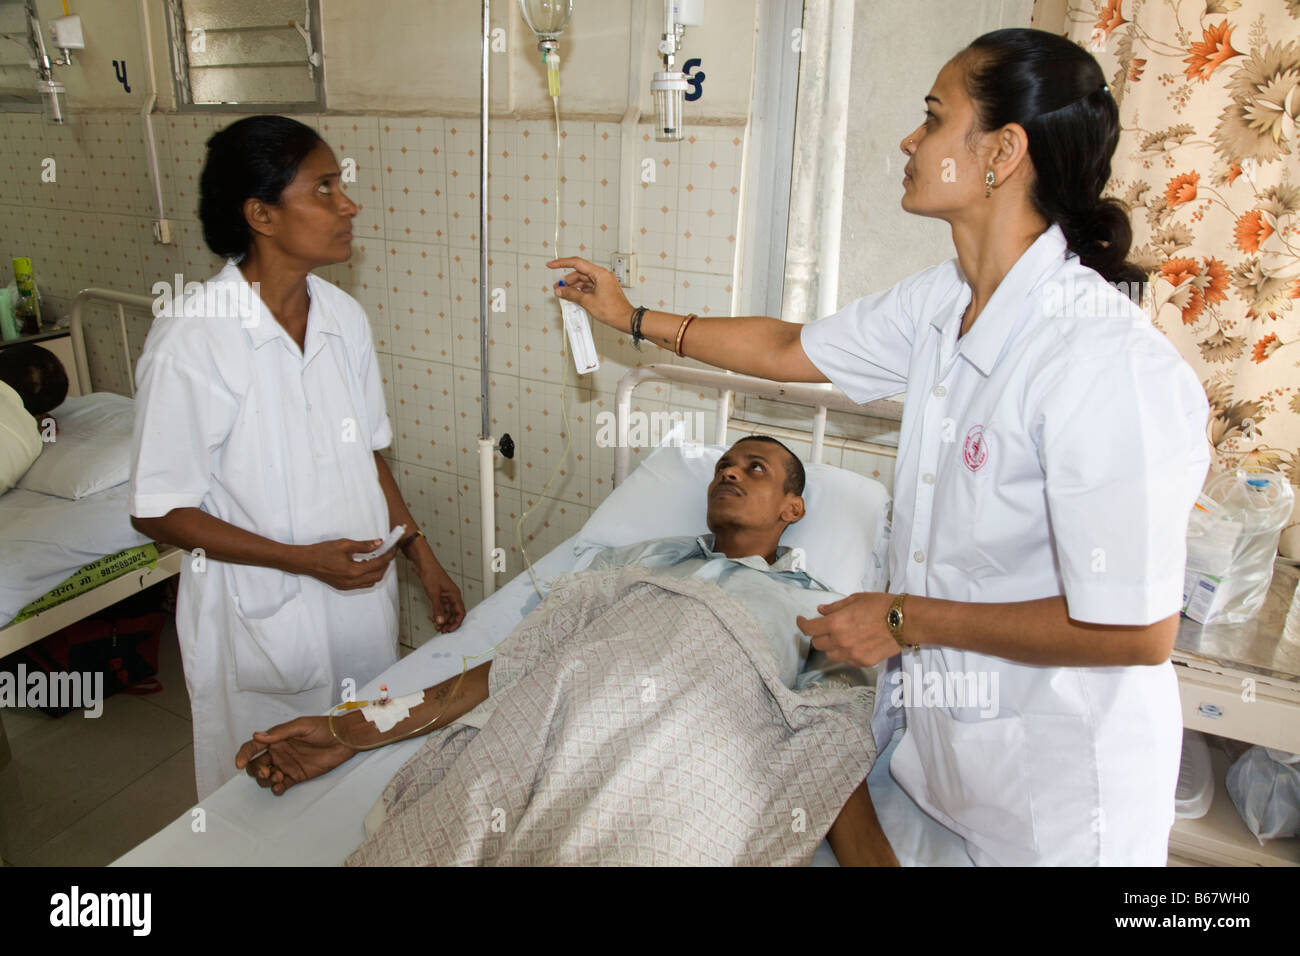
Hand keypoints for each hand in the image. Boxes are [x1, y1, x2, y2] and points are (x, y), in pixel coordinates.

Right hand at [234, 716, 355, 795]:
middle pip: (256, 765)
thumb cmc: (324, 728)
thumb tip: (258, 736)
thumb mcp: (302, 726)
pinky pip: (281, 785)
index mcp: (276, 738)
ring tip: (278, 778)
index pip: (253, 747)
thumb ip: (280, 732)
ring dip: (267, 780)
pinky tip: (280, 787)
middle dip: (256, 771)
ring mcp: (287, 765)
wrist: (344, 739)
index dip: (244, 755)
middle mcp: (279, 752)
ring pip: (267, 777)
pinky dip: (276, 789)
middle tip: (267, 772)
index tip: (239, 764)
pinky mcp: (296, 776)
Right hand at [295, 537, 396, 589]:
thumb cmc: (322, 552)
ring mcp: (347, 586)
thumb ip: (364, 545)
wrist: (306, 562)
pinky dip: (369, 576)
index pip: (378, 564)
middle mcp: (352, 581)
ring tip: (379, 558)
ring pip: (371, 582)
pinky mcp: (343, 587)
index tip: (392, 548)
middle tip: (388, 553)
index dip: (387, 556)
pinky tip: (367, 566)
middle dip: (385, 565)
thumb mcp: (345, 544)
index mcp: (354, 571)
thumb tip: (378, 543)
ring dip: (378, 571)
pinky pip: (362, 584)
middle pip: (377, 576)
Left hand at [420, 562, 465, 632]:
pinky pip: (442, 607)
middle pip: (455, 613)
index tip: (450, 630)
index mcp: (455, 595)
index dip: (456, 622)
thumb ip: (437, 609)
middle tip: (443, 631)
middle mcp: (452, 596)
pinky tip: (435, 619)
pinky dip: (439, 614)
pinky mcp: (440, 595)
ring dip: (444, 620)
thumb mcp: (433, 594)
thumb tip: (440, 621)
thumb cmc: (431, 574)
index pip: (460, 612)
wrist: (424, 564)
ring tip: (438, 627)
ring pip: (448, 611)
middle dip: (450, 623)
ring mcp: (446, 596)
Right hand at [546, 257, 633, 329]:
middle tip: (558, 288)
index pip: (577, 263)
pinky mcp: (604, 289)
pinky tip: (574, 297)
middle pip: (580, 273)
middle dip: (568, 280)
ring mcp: (604, 282)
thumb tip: (560, 291)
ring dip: (573, 286)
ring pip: (584, 280)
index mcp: (600, 273)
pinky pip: (589, 286)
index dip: (562, 263)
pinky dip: (580, 290)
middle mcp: (602, 275)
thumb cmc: (613, 310)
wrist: (625, 319)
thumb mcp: (587, 302)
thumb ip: (571, 294)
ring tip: (564, 294)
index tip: (551, 265)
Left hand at [796, 592, 900, 667]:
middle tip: (826, 627)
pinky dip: (845, 653)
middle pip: (817, 644)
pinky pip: (846, 660)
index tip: (801, 620)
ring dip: (831, 646)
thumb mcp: (855, 599)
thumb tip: (820, 611)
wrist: (904, 621)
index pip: (809, 629)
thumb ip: (835, 607)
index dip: (802, 624)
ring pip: (830, 655)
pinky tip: (854, 643)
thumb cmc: (881, 605)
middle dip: (818, 635)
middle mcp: (840, 641)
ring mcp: (851, 654)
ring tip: (841, 636)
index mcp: (836, 624)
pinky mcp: (863, 662)